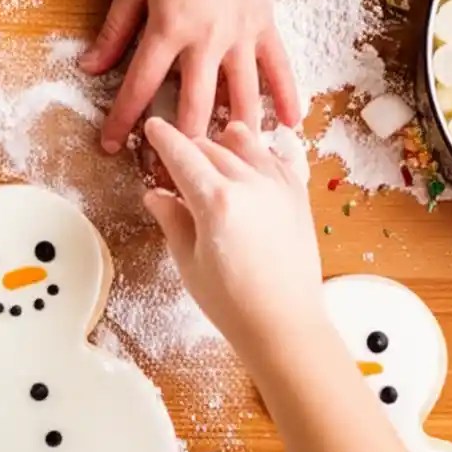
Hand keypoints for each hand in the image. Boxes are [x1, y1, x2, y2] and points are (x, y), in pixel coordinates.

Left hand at [81, 0, 300, 153]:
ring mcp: (242, 35)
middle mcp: (207, 40)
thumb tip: (91, 66)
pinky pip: (279, 67)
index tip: (111, 147)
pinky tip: (291, 126)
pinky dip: (287, 96)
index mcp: (169, 29)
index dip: (123, 121)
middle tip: (175, 176)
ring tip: (229, 168)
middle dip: (183, 145)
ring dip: (233, 134)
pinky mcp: (266, 25)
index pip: (139, 87)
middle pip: (193, 106)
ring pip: (241, 96)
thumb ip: (115, 29)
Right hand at [142, 117, 320, 355]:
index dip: (163, 139)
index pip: (181, 155)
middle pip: (210, 146)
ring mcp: (278, 186)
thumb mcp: (189, 263)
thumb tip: (155, 195)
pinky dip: (259, 153)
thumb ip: (172, 220)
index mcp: (215, 201)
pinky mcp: (298, 195)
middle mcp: (249, 183)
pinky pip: (277, 157)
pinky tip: (251, 160)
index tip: (154, 128)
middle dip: (189, 149)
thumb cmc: (232, 303)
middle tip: (176, 163)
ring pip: (245, 143)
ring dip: (224, 144)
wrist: (285, 323)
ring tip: (213, 154)